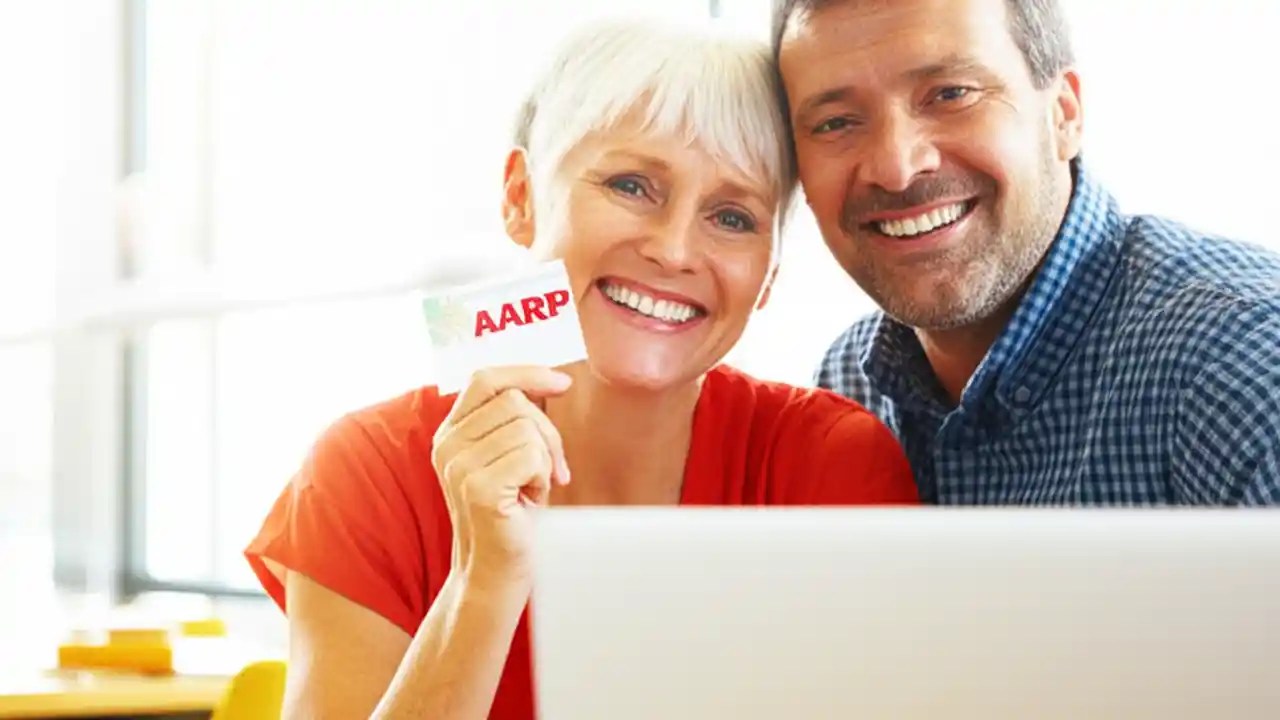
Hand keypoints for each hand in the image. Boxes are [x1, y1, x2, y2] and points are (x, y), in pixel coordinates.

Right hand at [431, 366, 571, 588]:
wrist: (496, 571)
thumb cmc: (512, 512)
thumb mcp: (509, 456)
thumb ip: (515, 419)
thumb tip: (553, 379)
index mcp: (450, 433)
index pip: (485, 379)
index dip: (526, 373)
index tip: (562, 382)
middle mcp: (447, 446)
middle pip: (514, 401)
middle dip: (547, 431)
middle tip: (552, 469)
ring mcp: (459, 467)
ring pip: (526, 427)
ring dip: (544, 458)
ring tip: (532, 488)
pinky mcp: (478, 488)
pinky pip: (532, 455)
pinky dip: (543, 476)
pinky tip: (530, 499)